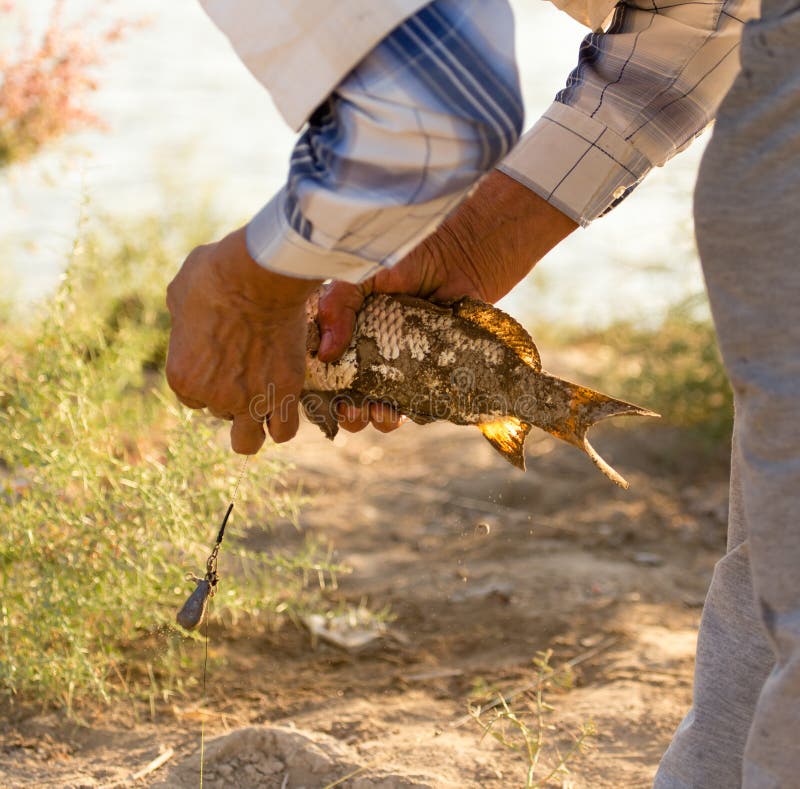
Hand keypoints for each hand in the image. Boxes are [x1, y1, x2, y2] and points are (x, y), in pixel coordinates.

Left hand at [166, 227, 320, 453]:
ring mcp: (251, 400)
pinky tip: (284, 405)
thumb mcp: (180, 293)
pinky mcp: (285, 393)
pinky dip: (282, 424)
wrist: (259, 275)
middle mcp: (214, 397)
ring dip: (254, 424)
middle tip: (246, 372)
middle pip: (221, 414)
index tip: (223, 359)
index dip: (209, 380)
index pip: (192, 397)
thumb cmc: (216, 275)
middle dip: (231, 397)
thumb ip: (183, 320)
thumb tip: (190, 320)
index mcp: (182, 376)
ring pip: (249, 440)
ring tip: (264, 400)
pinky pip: (284, 430)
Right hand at [318, 170, 577, 432]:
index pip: (324, 371)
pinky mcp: (429, 374)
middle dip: (346, 412)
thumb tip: (324, 353)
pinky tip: (402, 410)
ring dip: (375, 419)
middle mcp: (369, 354)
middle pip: (348, 397)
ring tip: (378, 413)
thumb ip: (337, 304)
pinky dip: (408, 414)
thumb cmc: (404, 260)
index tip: (319, 397)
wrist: (460, 258)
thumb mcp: (360, 276)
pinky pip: (416, 405)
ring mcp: (400, 367)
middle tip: (351, 410)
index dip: (318, 390)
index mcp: (346, 333)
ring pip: (380, 407)